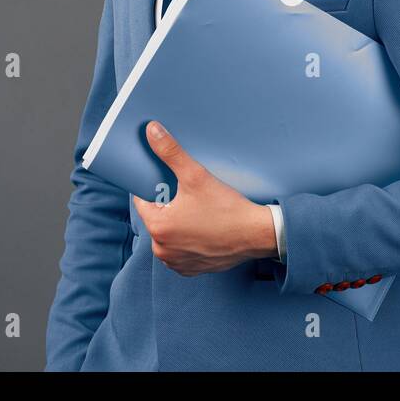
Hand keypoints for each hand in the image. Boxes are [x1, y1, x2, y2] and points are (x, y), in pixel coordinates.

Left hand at [131, 120, 276, 275]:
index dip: (156, 190)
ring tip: (199, 214)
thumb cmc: (227, 208)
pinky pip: (181, 252)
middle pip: (157, 219)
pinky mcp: (191, 269)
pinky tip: (204, 231)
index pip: (143, 201)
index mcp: (158, 226)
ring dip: (178, 226)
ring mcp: (176, 262)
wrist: (256, 234)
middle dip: (169, 207)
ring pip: (169, 236)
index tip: (171, 185)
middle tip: (191, 199)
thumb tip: (152, 131)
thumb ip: (171, 152)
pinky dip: (189, 242)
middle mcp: (162, 249)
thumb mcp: (196, 175)